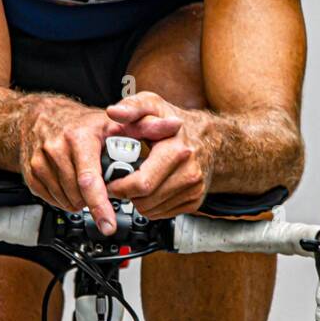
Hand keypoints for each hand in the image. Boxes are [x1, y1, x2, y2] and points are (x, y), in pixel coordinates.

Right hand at [19, 97, 138, 234]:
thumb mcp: (116, 121)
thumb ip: (146, 126)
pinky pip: (51, 200)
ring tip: (86, 185)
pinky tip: (70, 186)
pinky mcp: (31, 173)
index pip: (90, 180)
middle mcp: (56, 149)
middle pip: (78, 195)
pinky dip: (64, 200)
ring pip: (65, 201)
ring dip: (79, 202)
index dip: (101, 206)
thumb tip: (174, 125)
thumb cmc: (82, 123)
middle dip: (93, 202)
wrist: (43, 116)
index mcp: (79, 138)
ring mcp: (40, 162)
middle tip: (102, 193)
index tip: (109, 224)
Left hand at [105, 92, 212, 218]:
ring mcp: (193, 189)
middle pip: (145, 201)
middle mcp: (189, 172)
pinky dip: (151, 205)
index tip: (111, 182)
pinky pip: (162, 214)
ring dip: (138, 201)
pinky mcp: (194, 200)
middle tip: (121, 183)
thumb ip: (132, 108)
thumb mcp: (152, 105)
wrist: (208, 138)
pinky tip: (151, 188)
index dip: (120, 187)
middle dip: (127, 195)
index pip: (142, 183)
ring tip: (136, 182)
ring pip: (152, 211)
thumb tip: (114, 112)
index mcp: (177, 151)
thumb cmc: (175, 122)